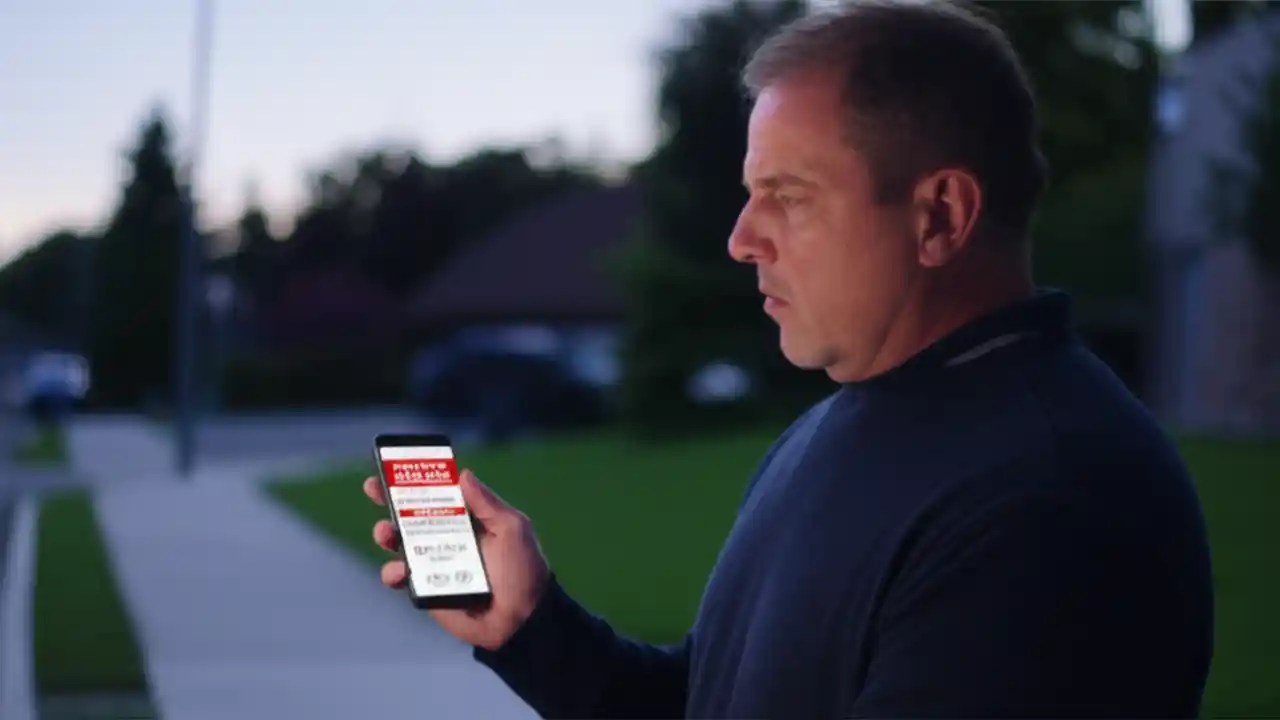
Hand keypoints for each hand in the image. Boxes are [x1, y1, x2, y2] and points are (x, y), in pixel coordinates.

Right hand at [363, 469, 550, 651]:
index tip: (398, 466)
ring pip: (400, 544)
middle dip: (389, 500)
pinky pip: (401, 578)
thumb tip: (463, 474)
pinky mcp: (426, 590)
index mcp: (468, 520)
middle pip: (412, 515)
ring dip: (386, 533)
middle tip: (373, 487)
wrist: (522, 621)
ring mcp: (435, 564)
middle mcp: (448, 538)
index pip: (439, 494)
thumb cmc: (523, 571)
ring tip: (385, 532)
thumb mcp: (512, 529)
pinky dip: (393, 571)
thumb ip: (487, 504)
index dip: (418, 480)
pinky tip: (399, 570)